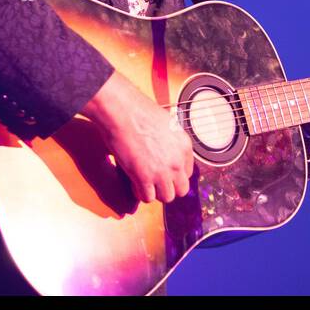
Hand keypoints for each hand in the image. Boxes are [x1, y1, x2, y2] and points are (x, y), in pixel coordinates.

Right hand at [83, 71, 194, 202]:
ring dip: (155, 192)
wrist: (122, 111)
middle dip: (168, 187)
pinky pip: (147, 198)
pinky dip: (140, 193)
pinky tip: (134, 182)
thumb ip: (170, 142)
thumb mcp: (165, 124)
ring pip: (167, 197)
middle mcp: (177, 161)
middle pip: (181, 189)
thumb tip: (164, 151)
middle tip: (155, 181)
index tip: (165, 173)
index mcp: (184, 146)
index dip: (174, 175)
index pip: (188, 173)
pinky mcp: (144, 178)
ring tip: (144, 182)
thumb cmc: (138, 112)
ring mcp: (162, 171)